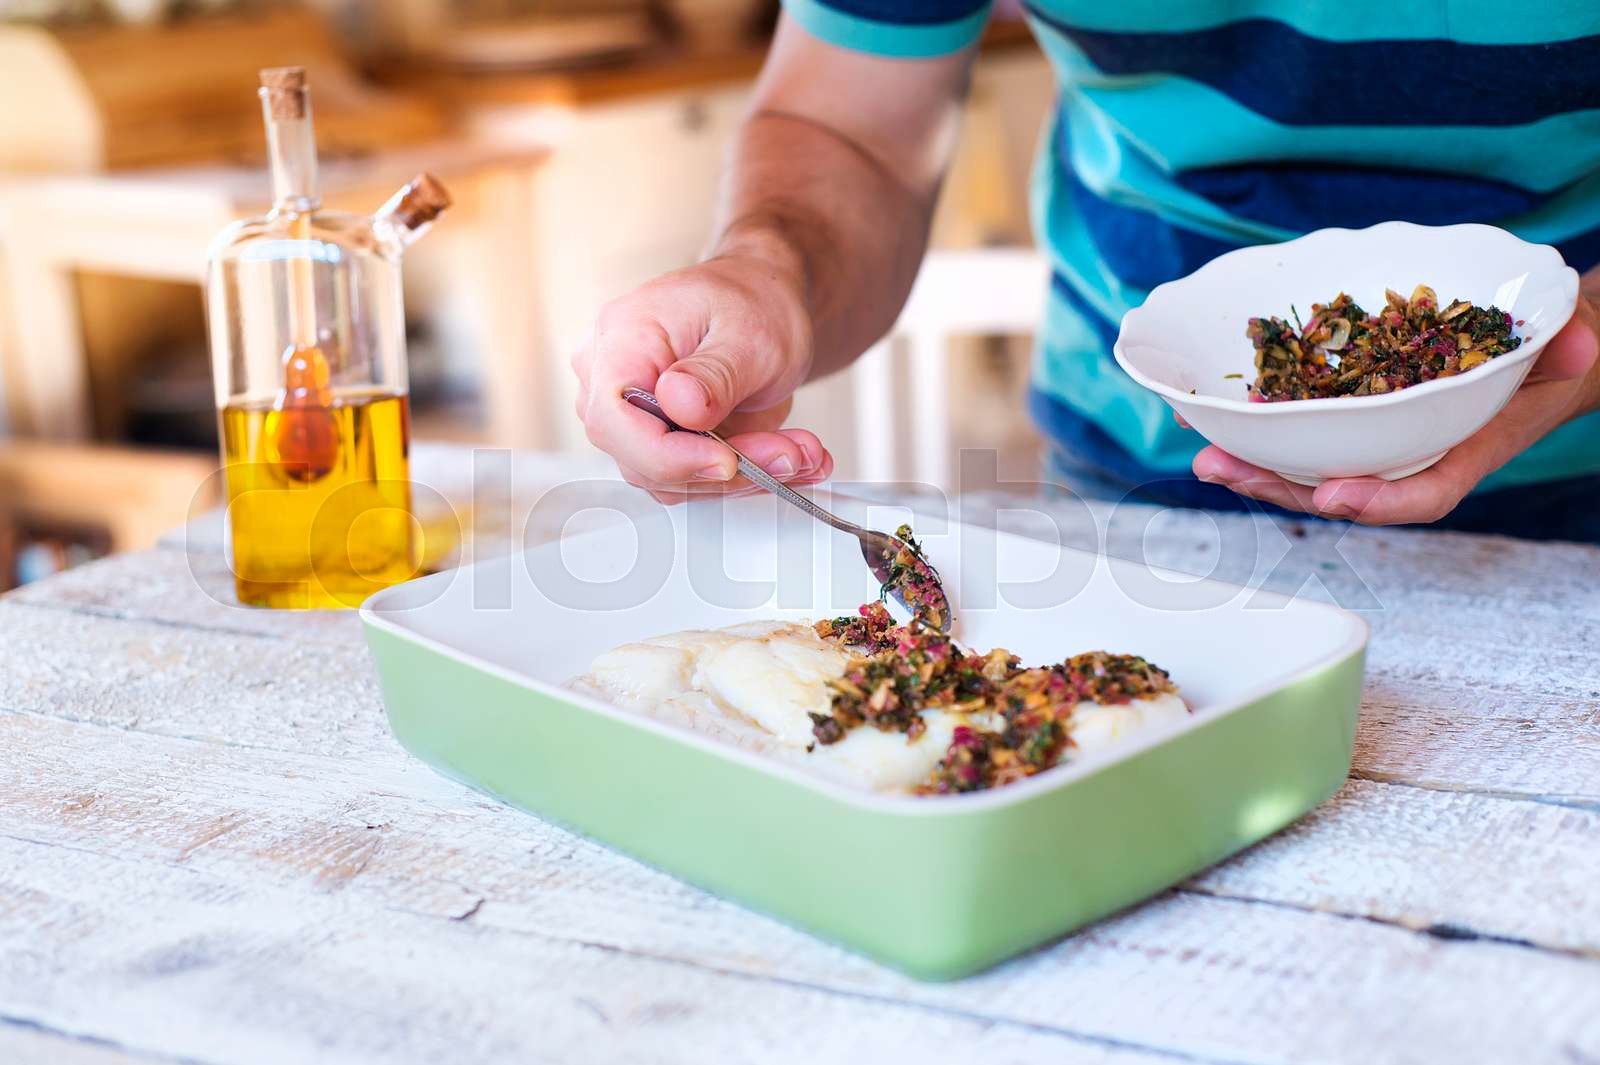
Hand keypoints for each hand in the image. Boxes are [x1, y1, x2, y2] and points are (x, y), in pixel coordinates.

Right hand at [572, 251, 832, 502]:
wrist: (764, 305)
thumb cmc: (752, 301)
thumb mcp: (750, 333)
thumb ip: (715, 374)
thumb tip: (678, 405)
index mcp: (622, 340)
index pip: (614, 419)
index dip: (668, 455)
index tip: (728, 461)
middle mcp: (612, 382)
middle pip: (644, 459)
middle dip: (724, 467)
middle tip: (792, 454)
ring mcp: (632, 417)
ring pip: (674, 480)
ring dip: (744, 476)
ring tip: (799, 451)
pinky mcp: (659, 442)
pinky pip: (692, 478)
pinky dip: (744, 475)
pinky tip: (784, 455)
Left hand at [1193, 272, 1599, 523]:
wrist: (1541, 343)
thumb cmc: (1556, 348)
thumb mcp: (1573, 343)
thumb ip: (1575, 344)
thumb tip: (1585, 343)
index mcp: (1467, 449)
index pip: (1425, 493)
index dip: (1380, 503)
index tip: (1334, 499)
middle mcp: (1415, 452)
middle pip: (1345, 489)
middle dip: (1283, 488)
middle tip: (1223, 472)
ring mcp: (1383, 439)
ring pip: (1314, 468)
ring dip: (1257, 466)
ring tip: (1204, 459)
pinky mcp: (1359, 416)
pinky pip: (1309, 433)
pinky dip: (1264, 434)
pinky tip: (1217, 426)